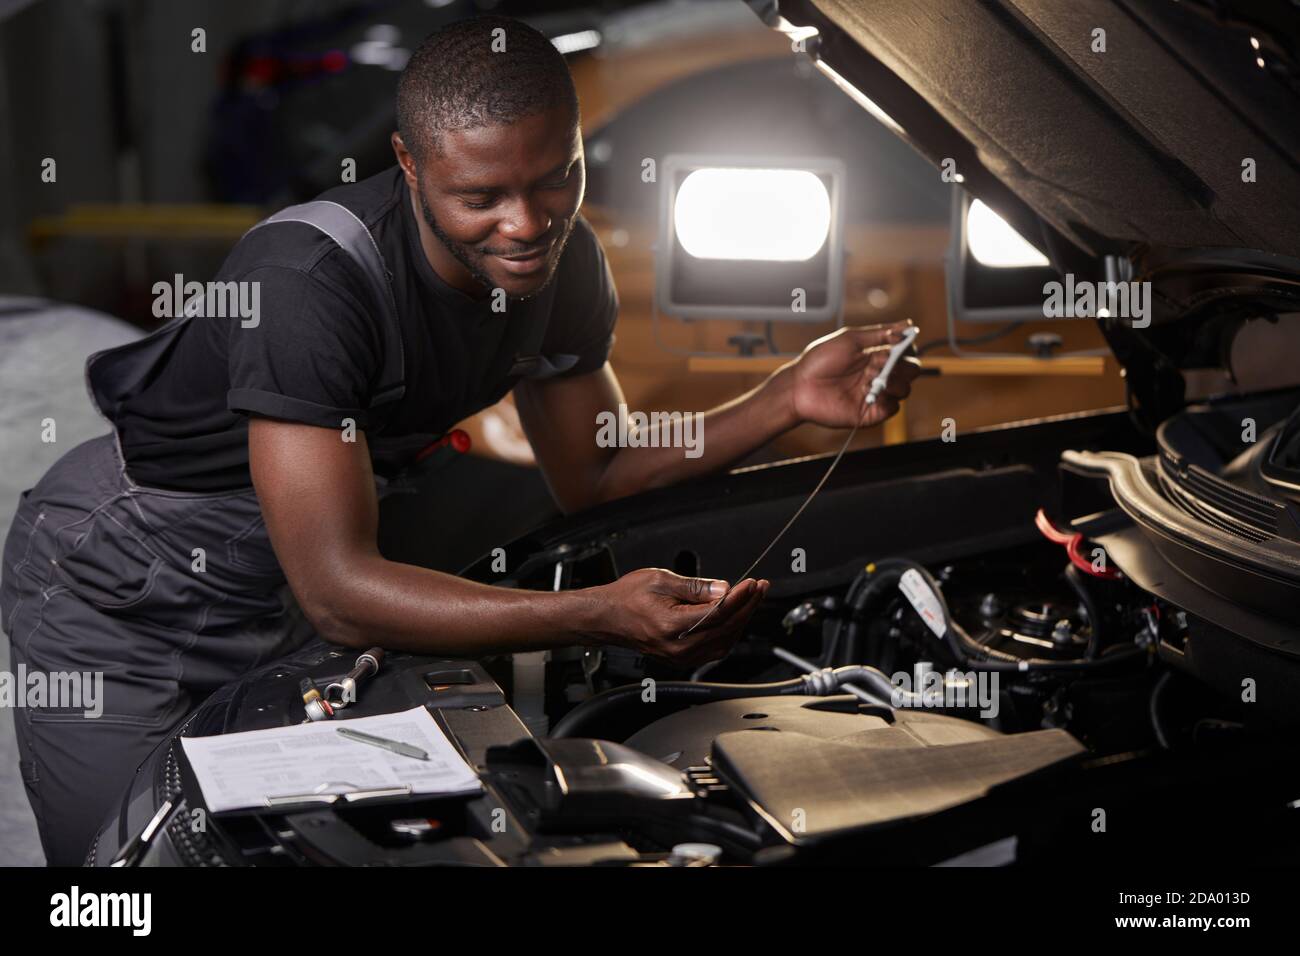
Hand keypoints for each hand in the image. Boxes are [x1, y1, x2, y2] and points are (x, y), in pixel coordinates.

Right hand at [588, 568, 768, 668]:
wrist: (606, 618)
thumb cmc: (627, 598)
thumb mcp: (660, 580)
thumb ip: (695, 587)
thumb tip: (724, 590)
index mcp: (672, 626)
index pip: (719, 613)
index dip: (740, 598)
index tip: (752, 584)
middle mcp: (678, 647)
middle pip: (726, 629)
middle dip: (747, 607)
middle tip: (758, 588)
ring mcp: (680, 657)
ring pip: (724, 642)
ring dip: (741, 620)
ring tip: (750, 599)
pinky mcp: (681, 659)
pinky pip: (714, 649)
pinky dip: (728, 632)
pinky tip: (734, 616)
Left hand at [788, 320, 920, 428]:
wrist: (799, 387)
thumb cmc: (819, 361)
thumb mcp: (850, 339)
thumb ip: (880, 333)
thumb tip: (907, 325)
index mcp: (875, 355)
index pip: (905, 352)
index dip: (907, 348)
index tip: (901, 344)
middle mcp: (878, 374)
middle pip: (910, 371)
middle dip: (904, 365)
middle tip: (885, 362)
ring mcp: (875, 393)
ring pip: (904, 389)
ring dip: (897, 381)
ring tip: (878, 378)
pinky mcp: (870, 412)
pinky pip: (893, 408)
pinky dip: (888, 399)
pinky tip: (873, 392)